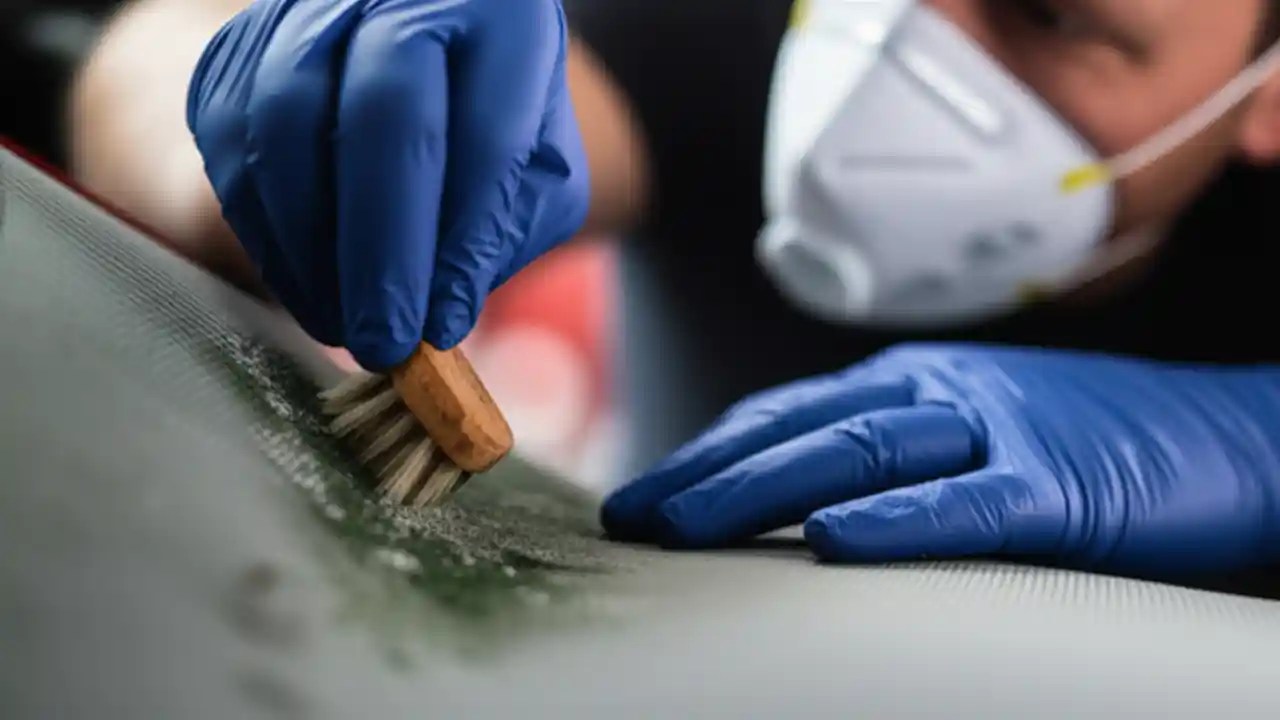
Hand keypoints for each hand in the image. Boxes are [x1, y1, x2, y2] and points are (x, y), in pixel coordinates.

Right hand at [186, 0, 588, 369]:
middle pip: (381, 111)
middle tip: (385, 340)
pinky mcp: (240, 46)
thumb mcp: (537, 176)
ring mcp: (310, 7)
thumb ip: (501, 232)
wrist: (417, 68)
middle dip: (380, 248)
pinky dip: (262, 229)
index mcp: (503, 16)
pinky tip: (302, 284)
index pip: (485, 129)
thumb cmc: (493, 132)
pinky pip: (229, 137)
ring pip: (285, 119)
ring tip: (343, 324)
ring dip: (310, 247)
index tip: (448, 323)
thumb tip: (437, 314)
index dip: (462, 238)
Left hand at [602, 343, 1279, 579]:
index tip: (648, 496)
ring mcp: (1001, 427)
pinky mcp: (1060, 482)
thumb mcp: (971, 435)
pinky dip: (898, 520)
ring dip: (764, 488)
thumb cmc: (1089, 448)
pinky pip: (967, 502)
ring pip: (862, 452)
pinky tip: (832, 542)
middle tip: (632, 518)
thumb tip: (798, 508)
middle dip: (708, 475)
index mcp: (915, 381)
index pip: (789, 415)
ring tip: (688, 527)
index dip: (711, 454)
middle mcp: (942, 389)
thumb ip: (892, 457)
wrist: (1230, 436)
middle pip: (803, 430)